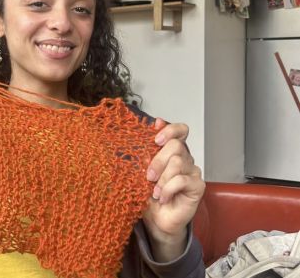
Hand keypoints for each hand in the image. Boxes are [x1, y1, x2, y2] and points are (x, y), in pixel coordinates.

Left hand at [142, 120, 204, 261]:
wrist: (155, 218)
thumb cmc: (148, 192)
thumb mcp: (142, 168)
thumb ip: (148, 147)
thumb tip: (155, 122)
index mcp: (172, 150)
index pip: (181, 130)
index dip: (170, 130)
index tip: (156, 139)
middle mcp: (185, 158)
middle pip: (176, 146)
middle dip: (158, 161)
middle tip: (148, 176)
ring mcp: (193, 171)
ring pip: (178, 163)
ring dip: (162, 178)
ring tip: (155, 191)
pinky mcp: (197, 186)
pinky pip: (182, 180)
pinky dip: (168, 189)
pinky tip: (163, 197)